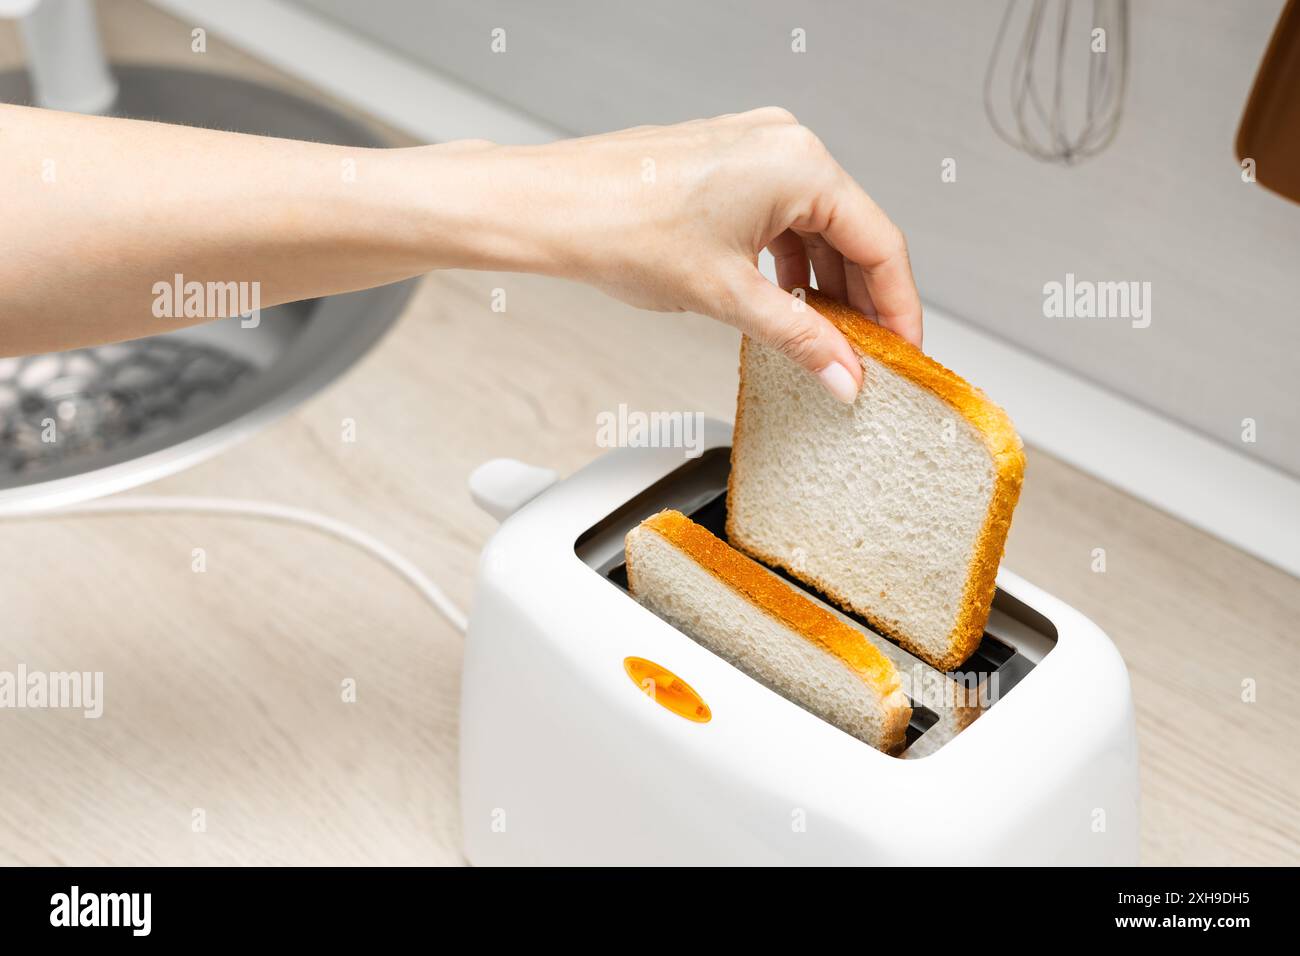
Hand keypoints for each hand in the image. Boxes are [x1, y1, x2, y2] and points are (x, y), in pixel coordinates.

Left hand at [499, 108, 922, 402]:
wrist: (552, 206)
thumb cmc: (622, 227)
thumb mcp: (728, 297)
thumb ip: (800, 339)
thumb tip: (844, 375)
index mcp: (800, 165)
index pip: (881, 244)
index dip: (899, 308)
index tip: (903, 353)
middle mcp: (786, 145)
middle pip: (853, 234)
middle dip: (861, 301)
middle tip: (866, 358)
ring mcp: (756, 149)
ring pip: (816, 227)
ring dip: (825, 285)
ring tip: (825, 341)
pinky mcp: (729, 164)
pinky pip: (782, 216)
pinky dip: (790, 263)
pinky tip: (786, 303)